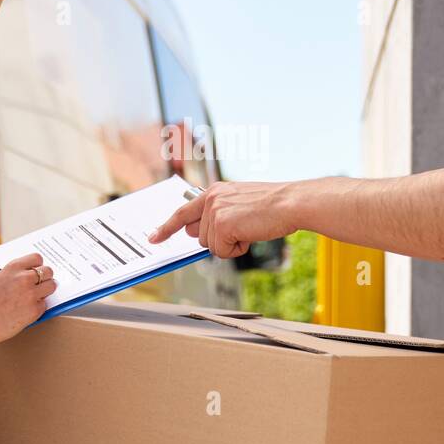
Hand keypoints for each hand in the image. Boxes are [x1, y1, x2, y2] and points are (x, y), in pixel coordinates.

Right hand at [0, 251, 55, 344]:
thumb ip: (13, 276)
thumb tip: (28, 275)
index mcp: (13, 268)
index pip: (37, 258)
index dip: (37, 265)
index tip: (36, 270)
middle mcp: (24, 278)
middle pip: (48, 271)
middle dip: (45, 277)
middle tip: (39, 284)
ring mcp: (31, 294)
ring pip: (52, 286)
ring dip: (46, 291)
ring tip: (36, 297)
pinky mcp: (35, 310)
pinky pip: (45, 304)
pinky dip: (39, 307)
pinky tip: (26, 310)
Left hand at [147, 181, 296, 258]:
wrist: (290, 203)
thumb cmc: (272, 206)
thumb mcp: (239, 205)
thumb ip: (217, 216)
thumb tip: (196, 235)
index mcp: (214, 192)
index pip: (183, 212)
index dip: (167, 227)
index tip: (153, 238)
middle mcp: (210, 199)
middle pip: (200, 237)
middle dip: (219, 240)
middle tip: (243, 229)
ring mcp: (214, 211)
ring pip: (211, 246)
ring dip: (231, 245)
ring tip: (250, 228)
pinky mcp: (222, 224)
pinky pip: (221, 252)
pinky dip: (237, 250)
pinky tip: (251, 234)